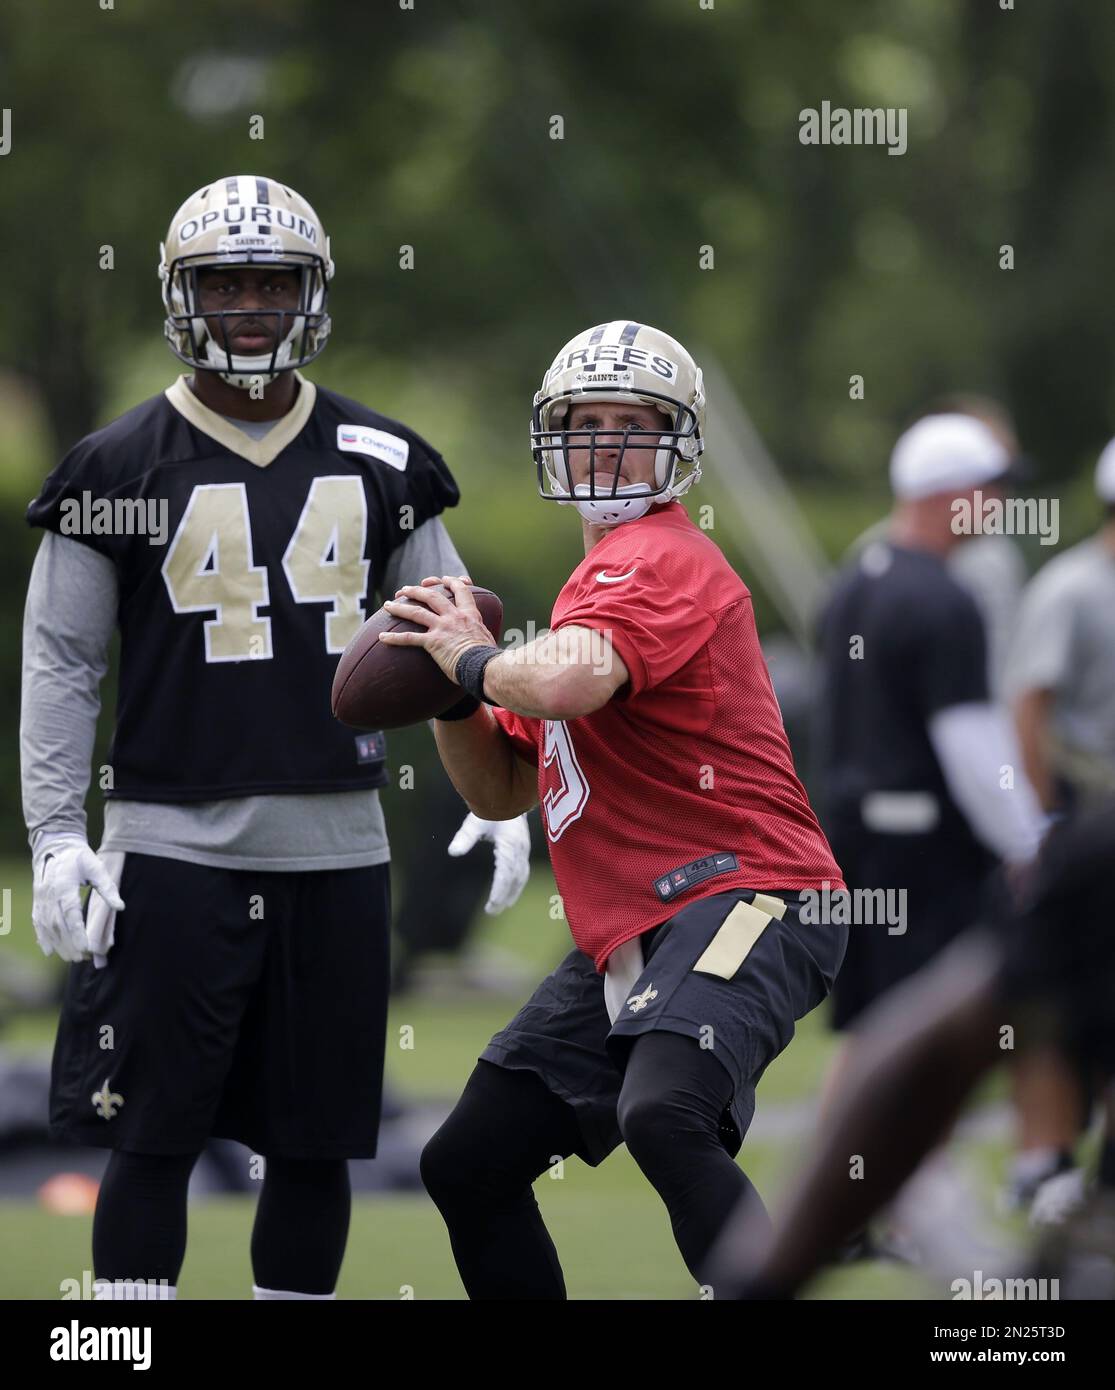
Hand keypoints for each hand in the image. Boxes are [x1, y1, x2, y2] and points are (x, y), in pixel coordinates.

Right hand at [31, 837, 124, 962]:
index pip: (70, 913)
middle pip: (57, 924)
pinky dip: (42, 938)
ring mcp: (41, 899)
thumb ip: (107, 887)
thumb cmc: (80, 857)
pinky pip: (37, 922)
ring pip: (46, 926)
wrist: (56, 846)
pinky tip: (50, 951)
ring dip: (57, 944)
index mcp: (64, 886)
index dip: (76, 931)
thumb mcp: (97, 867)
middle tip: (80, 958)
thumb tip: (120, 907)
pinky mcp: (37, 901)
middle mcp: (49, 894)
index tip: (85, 947)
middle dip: (68, 942)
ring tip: (70, 958)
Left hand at [380, 575, 495, 682]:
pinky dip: (394, 638)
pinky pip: (409, 638)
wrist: (485, 667)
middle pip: (432, 596)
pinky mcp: (433, 642)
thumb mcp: (489, 639)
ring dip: (400, 607)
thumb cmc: (489, 659)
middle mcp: (454, 617)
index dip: (451, 581)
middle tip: (405, 589)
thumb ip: (482, 634)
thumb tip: (485, 643)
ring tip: (388, 605)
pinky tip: (382, 638)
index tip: (444, 579)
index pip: (461, 590)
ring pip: (416, 612)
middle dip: (417, 590)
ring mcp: (442, 628)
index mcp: (470, 614)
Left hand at [448, 812, 530, 914]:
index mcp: (509, 846)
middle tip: (492, 911)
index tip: (491, 905)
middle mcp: (519, 850)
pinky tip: (510, 892)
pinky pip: (522, 871)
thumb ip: (464, 838)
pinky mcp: (523, 849)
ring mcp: (523, 850)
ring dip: (512, 893)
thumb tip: (453, 852)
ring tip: (502, 907)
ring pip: (520, 877)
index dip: (498, 892)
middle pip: (513, 880)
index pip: (504, 875)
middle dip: (504, 897)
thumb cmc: (490, 809)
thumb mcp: (474, 822)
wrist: (508, 795)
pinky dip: (517, 884)